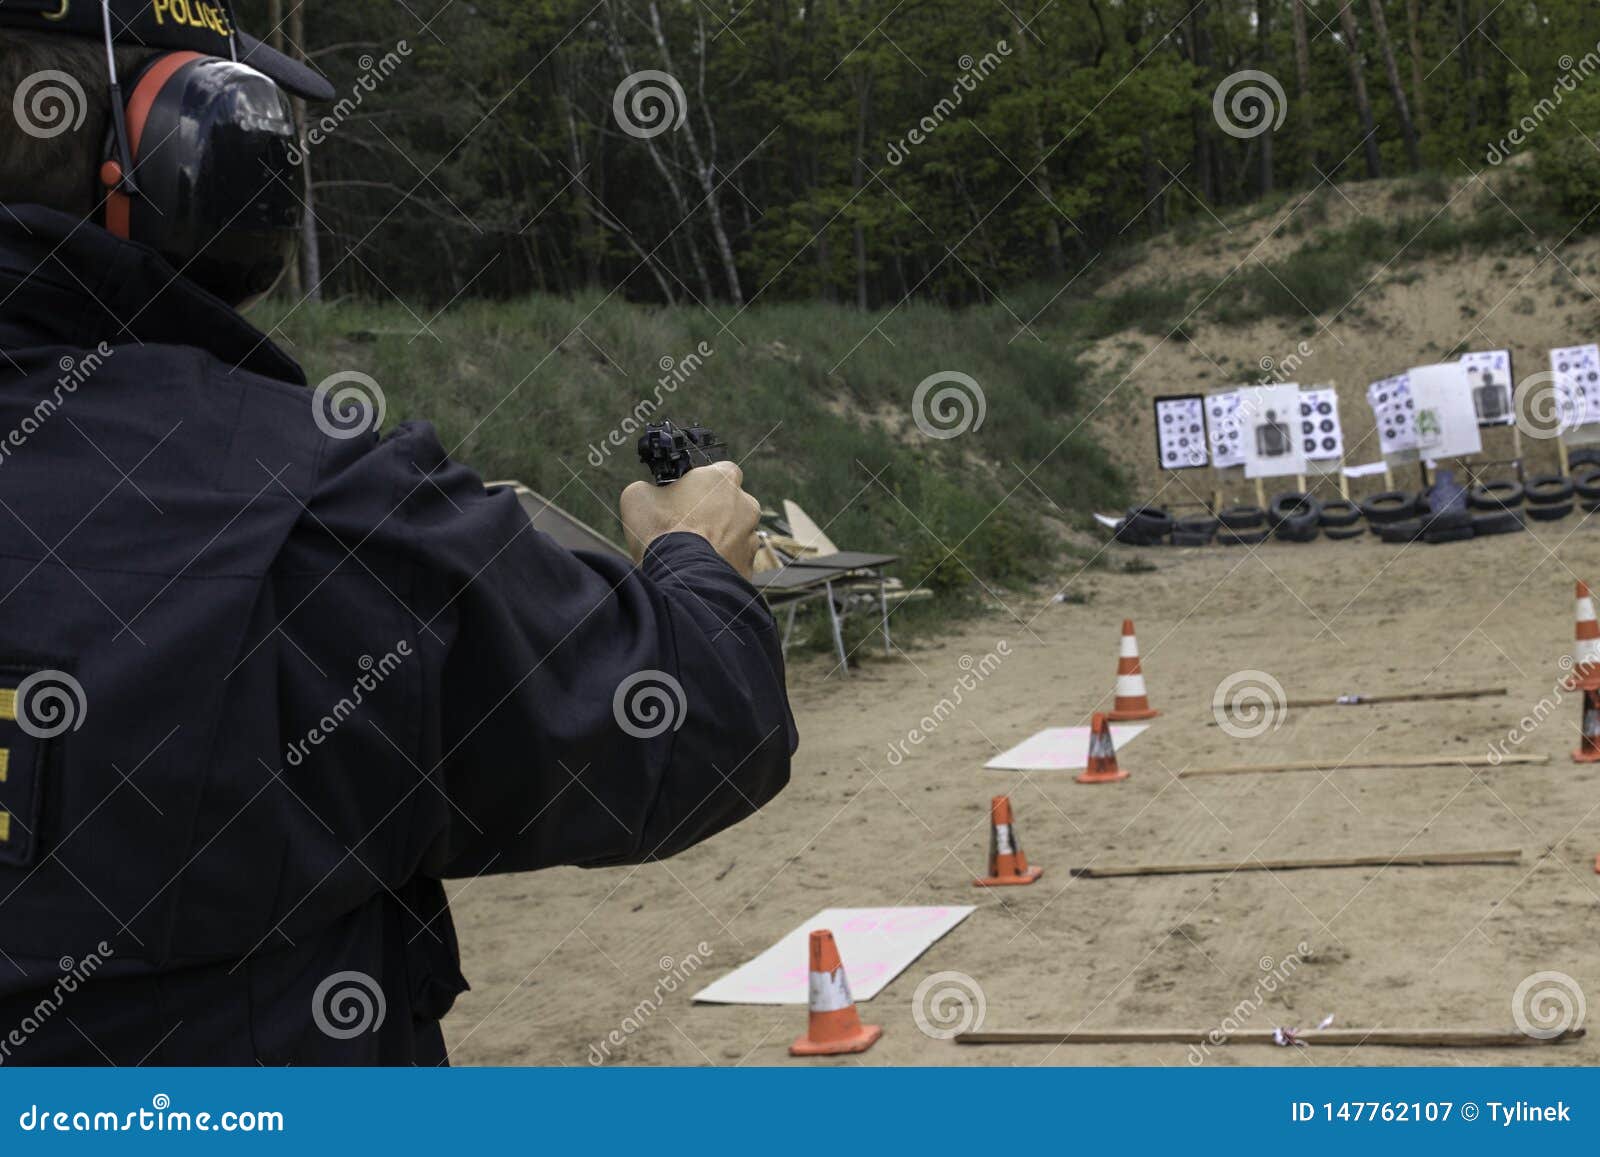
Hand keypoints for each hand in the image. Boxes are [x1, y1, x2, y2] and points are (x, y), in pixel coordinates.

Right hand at [621, 460, 760, 578]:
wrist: (681, 578)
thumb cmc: (662, 531)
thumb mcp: (637, 496)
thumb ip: (649, 488)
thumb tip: (649, 495)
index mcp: (723, 478)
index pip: (718, 471)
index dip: (700, 483)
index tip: (684, 495)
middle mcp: (746, 505)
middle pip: (729, 504)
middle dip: (711, 513)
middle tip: (685, 526)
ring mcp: (751, 537)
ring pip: (734, 534)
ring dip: (717, 540)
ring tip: (689, 552)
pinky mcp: (749, 566)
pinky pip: (733, 561)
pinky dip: (719, 564)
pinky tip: (698, 569)